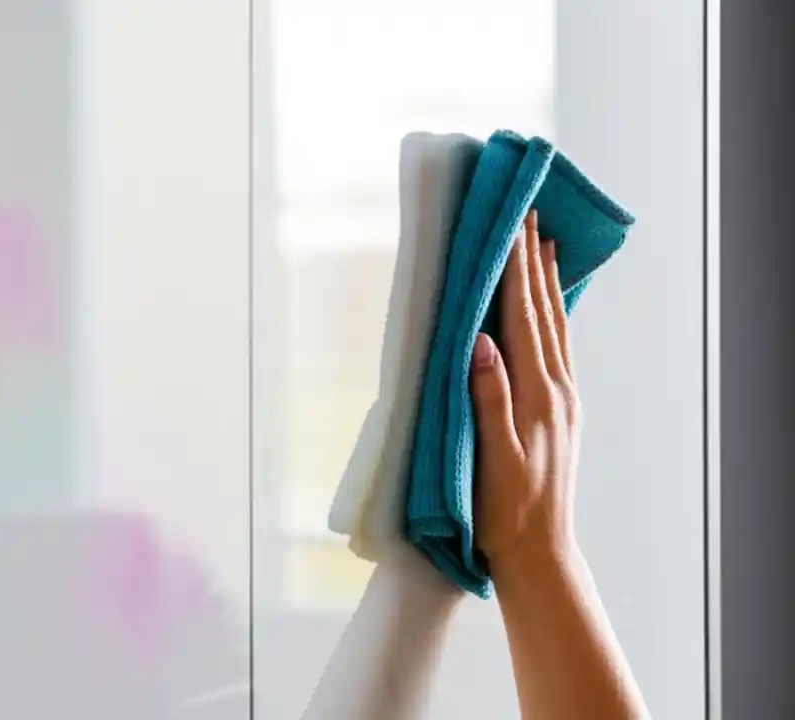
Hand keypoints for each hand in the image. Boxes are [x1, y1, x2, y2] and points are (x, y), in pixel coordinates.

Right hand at [470, 210, 580, 572]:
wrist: (539, 551)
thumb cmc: (505, 510)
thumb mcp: (490, 457)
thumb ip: (488, 398)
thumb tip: (482, 342)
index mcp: (538, 396)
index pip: (524, 320)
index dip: (516, 272)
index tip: (510, 227)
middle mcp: (556, 390)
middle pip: (544, 312)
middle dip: (533, 262)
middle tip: (527, 216)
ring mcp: (562, 400)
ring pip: (555, 326)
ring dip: (548, 282)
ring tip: (545, 243)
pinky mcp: (559, 411)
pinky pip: (559, 347)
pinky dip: (554, 314)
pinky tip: (549, 306)